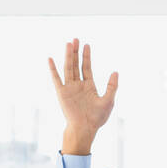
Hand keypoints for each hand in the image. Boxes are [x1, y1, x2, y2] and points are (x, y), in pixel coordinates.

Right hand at [48, 39, 118, 154]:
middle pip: (76, 64)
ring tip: (68, 44)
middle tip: (76, 39)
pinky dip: (53, 69)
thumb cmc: (98, 118)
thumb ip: (112, 86)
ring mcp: (69, 88)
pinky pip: (56, 78)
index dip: (86, 56)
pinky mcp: (61, 93)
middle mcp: (78, 85)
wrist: (85, 128)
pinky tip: (50, 59)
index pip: (86, 67)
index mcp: (89, 86)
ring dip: (67, 56)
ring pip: (68, 68)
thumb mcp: (109, 100)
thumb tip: (116, 71)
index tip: (86, 45)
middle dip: (76, 52)